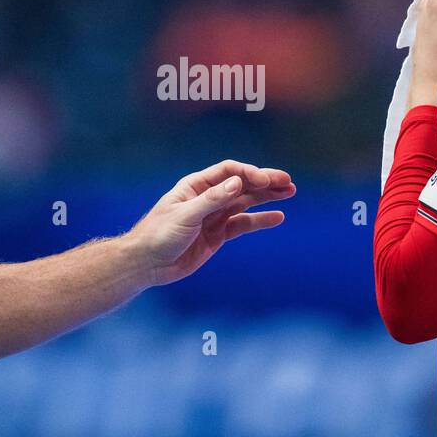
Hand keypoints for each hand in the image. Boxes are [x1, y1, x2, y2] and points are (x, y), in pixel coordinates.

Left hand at [128, 160, 295, 286]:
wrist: (147, 264)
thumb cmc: (158, 235)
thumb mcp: (185, 216)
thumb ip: (211, 200)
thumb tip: (237, 183)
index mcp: (196, 186)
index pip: (228, 172)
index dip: (249, 173)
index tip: (265, 181)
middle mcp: (208, 197)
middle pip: (242, 184)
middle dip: (265, 182)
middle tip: (288, 182)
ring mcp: (214, 216)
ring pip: (246, 203)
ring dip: (267, 197)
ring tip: (289, 192)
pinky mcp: (218, 235)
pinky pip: (243, 224)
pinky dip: (260, 220)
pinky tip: (278, 217)